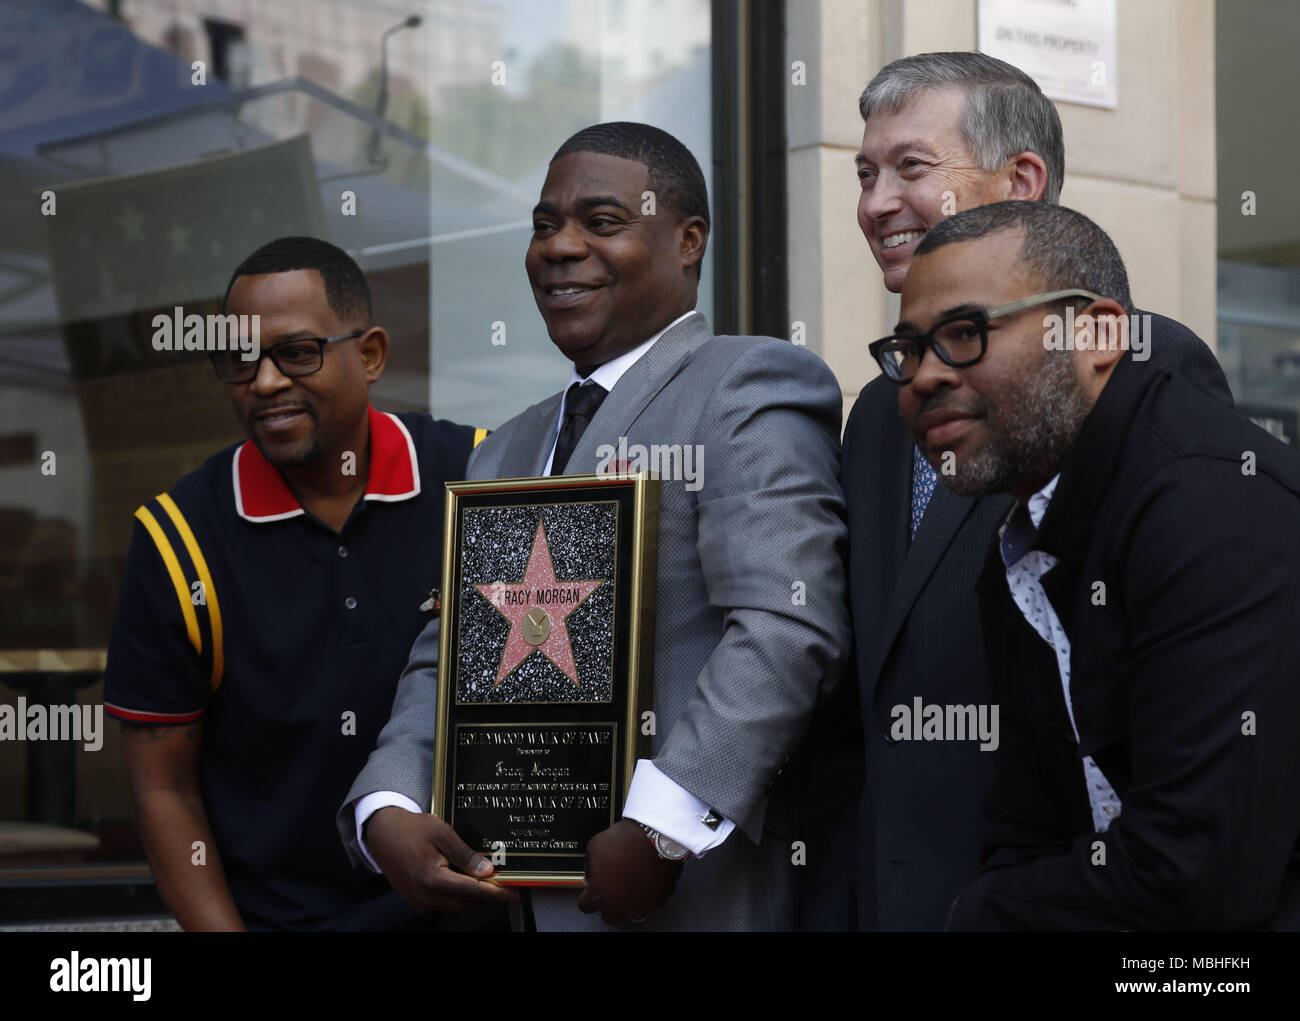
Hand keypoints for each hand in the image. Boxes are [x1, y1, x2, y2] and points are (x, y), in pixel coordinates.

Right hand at [365, 806, 517, 911]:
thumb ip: (465, 855)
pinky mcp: (416, 900)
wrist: (381, 833)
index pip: (473, 891)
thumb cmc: (411, 829)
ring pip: (456, 905)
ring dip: (473, 895)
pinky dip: (458, 894)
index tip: (514, 891)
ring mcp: (419, 901)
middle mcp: (425, 896)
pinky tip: (465, 879)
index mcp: (432, 879)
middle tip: (504, 882)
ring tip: (487, 879)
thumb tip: (486, 872)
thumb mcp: (442, 834)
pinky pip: (444, 902)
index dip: (496, 892)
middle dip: (488, 895)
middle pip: (467, 903)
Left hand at [577, 819, 683, 923]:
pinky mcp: (658, 902)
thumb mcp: (594, 846)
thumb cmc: (627, 839)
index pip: (585, 906)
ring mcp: (640, 906)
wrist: (657, 835)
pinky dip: (646, 894)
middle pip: (608, 914)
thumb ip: (590, 867)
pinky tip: (644, 877)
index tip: (593, 888)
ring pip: (631, 912)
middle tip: (612, 883)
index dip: (588, 894)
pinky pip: (649, 903)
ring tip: (631, 880)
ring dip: (629, 900)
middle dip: (609, 900)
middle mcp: (619, 906)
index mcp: (599, 895)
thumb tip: (592, 875)